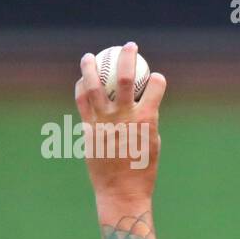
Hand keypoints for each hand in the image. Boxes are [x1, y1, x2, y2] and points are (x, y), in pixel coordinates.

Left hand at [74, 42, 167, 203]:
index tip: (156, 77)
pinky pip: (82, 102)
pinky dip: (81, 88)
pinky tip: (81, 82)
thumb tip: (144, 106)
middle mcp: (124, 117)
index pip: (155, 88)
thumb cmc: (143, 172)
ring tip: (89, 56)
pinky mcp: (88, 129)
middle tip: (129, 46)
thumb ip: (147, 122)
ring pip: (94, 86)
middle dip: (128, 57)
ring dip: (91, 67)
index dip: (158, 79)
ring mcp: (104, 122)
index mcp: (147, 120)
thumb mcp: (152, 145)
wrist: (121, 192)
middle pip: (125, 79)